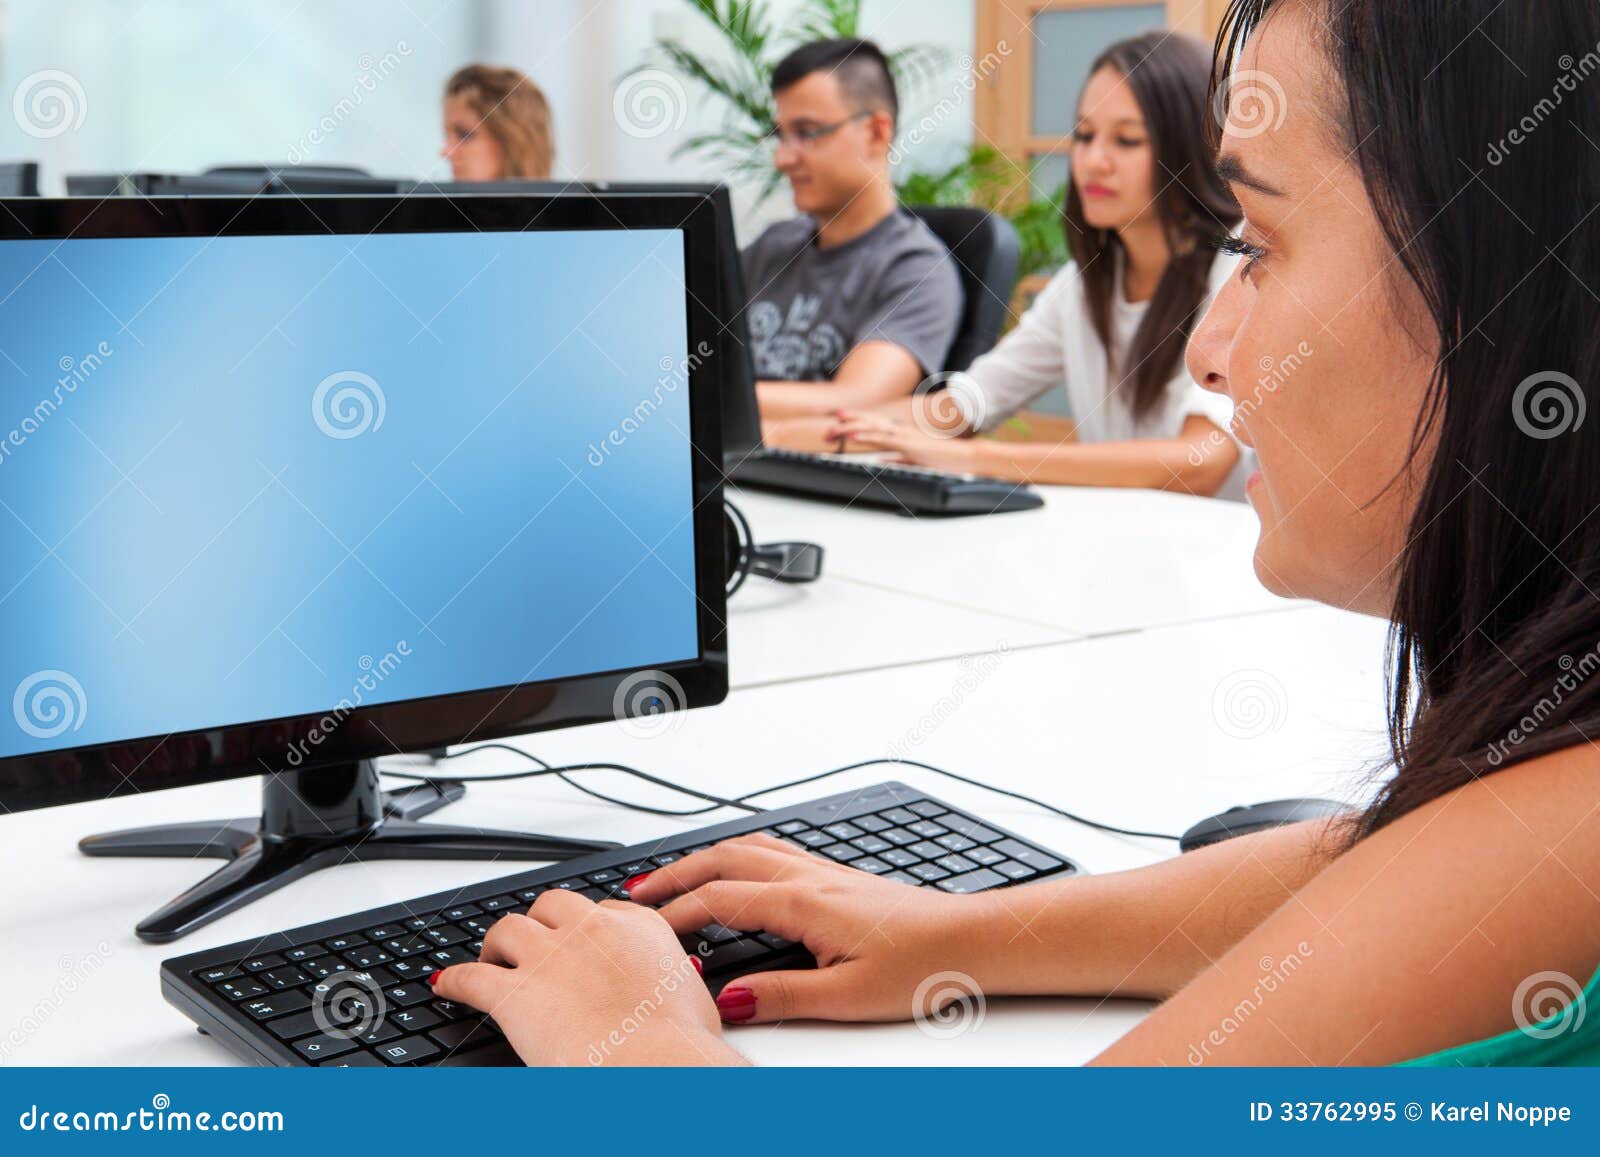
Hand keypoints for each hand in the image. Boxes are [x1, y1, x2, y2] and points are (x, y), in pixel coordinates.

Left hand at [431, 889, 740, 1065]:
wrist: (657, 1063)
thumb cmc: (682, 1042)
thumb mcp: (693, 998)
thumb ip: (674, 980)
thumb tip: (678, 987)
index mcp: (637, 928)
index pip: (602, 909)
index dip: (584, 925)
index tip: (578, 939)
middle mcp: (590, 931)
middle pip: (551, 906)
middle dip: (539, 922)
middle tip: (534, 944)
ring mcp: (550, 958)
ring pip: (509, 929)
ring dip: (496, 944)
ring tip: (491, 958)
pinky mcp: (516, 993)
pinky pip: (473, 977)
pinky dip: (457, 979)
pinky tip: (448, 985)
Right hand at [629, 833, 1000, 1024]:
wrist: (971, 938)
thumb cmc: (922, 965)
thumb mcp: (847, 996)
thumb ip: (783, 996)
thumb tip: (728, 1000)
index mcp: (803, 902)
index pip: (719, 900)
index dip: (675, 914)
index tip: (644, 929)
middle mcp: (810, 877)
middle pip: (724, 858)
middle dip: (676, 872)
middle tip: (639, 891)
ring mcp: (825, 871)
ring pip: (749, 846)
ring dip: (705, 857)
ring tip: (676, 875)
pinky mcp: (839, 876)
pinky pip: (775, 850)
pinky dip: (739, 854)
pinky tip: (740, 868)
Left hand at [826, 411, 980, 471]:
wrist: (963, 457)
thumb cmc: (942, 459)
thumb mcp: (914, 459)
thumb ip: (897, 458)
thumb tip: (881, 460)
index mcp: (901, 433)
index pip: (874, 423)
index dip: (856, 420)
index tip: (838, 420)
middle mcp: (900, 430)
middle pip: (868, 421)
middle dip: (848, 422)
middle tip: (829, 425)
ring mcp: (903, 435)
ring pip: (871, 427)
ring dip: (851, 428)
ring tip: (834, 429)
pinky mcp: (908, 444)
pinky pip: (883, 439)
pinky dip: (867, 437)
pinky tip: (854, 437)